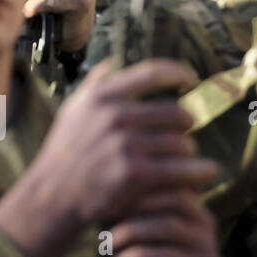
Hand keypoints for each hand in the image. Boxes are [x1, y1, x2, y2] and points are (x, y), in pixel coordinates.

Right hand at [34, 59, 214, 225]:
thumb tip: (113, 61)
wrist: (53, 195)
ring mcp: (124, 145)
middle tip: (183, 133)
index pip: (151, 73)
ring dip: (189, 152)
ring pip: (182, 143)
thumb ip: (93, 85)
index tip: (190, 78)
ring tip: (186, 158)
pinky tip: (203, 173)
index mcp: (100, 97)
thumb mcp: (72, 110)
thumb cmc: (65, 151)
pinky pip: (182, 169)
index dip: (178, 72)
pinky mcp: (135, 174)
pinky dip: (197, 172)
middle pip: (176, 112)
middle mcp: (113, 116)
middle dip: (185, 124)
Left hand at [107, 187, 218, 256]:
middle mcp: (203, 220)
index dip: (135, 184)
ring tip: (108, 243)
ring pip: (169, 226)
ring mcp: (207, 244)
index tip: (104, 192)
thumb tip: (102, 184)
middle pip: (172, 198)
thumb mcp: (137, 224)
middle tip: (102, 215)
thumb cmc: (143, 255)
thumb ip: (131, 203)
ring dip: (132, 232)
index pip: (166, 179)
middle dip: (133, 205)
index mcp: (188, 203)